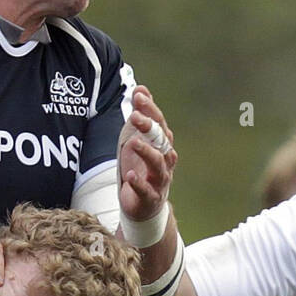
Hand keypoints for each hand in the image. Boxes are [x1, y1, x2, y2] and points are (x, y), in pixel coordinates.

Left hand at [117, 86, 177, 222]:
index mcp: (162, 144)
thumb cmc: (141, 169)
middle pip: (160, 140)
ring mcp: (160, 179)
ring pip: (158, 164)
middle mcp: (165, 159)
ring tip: (133, 142)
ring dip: (146, 152)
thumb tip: (139, 88)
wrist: (143, 206)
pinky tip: (131, 175)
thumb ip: (139, 116)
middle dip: (149, 127)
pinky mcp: (151, 197)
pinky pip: (147, 190)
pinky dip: (139, 183)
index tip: (138, 95)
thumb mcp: (136, 139)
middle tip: (134, 116)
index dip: (149, 109)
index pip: (158, 122)